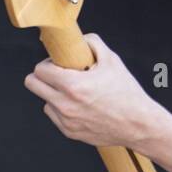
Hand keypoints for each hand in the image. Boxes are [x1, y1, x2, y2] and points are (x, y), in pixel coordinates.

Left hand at [23, 32, 162, 148]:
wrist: (139, 124)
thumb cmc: (127, 92)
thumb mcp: (112, 61)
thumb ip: (93, 44)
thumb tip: (79, 39)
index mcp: (73, 85)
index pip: (39, 70)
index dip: (48, 63)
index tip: (58, 63)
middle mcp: (65, 105)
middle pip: (32, 85)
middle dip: (41, 76)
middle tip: (57, 74)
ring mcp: (66, 121)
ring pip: (44, 101)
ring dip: (54, 94)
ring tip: (75, 92)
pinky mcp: (69, 132)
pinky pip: (55, 116)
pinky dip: (62, 109)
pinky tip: (81, 106)